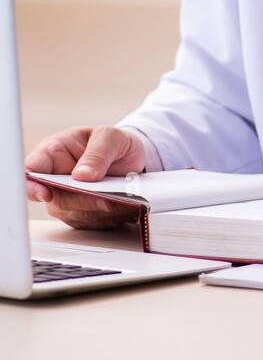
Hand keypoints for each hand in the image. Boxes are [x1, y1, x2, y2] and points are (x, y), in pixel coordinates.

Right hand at [25, 126, 145, 229]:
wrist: (132, 157)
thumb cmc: (114, 142)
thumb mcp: (110, 136)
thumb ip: (97, 152)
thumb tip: (82, 175)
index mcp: (53, 152)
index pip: (32, 170)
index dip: (32, 184)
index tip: (46, 193)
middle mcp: (54, 178)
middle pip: (55, 199)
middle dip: (81, 201)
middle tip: (106, 198)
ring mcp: (66, 198)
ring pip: (72, 214)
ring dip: (98, 210)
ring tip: (121, 200)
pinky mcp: (80, 213)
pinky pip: (89, 223)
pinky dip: (107, 217)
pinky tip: (122, 206)